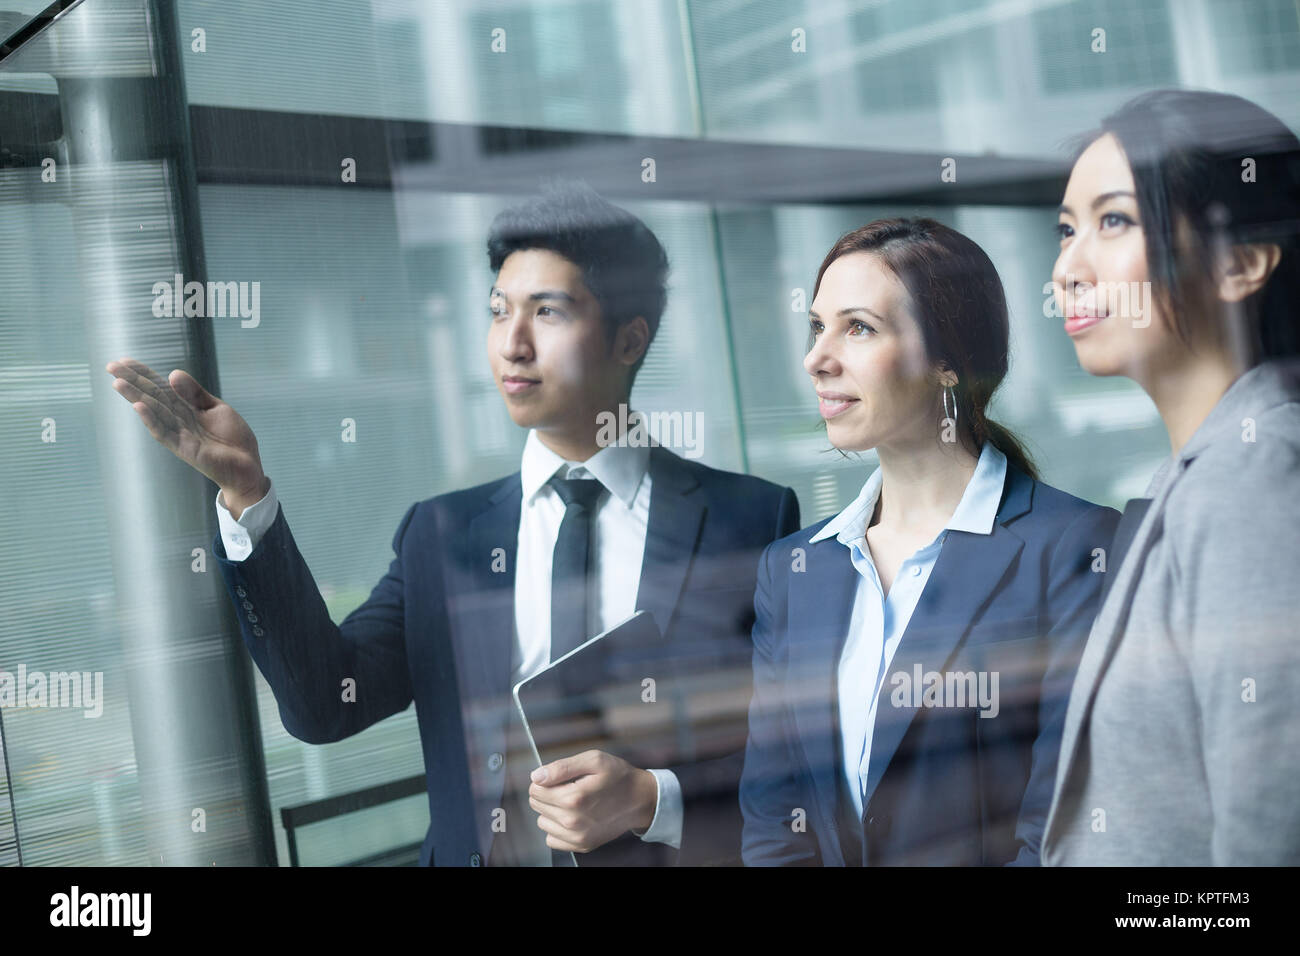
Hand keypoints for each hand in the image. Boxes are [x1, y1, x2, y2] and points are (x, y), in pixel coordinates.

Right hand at [104, 357, 266, 509]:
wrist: (248, 464)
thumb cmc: (233, 437)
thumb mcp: (216, 408)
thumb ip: (194, 393)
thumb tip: (172, 373)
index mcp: (186, 408)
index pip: (160, 387)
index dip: (143, 374)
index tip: (124, 360)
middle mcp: (178, 420)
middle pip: (152, 396)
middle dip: (132, 381)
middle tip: (110, 366)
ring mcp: (179, 434)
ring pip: (153, 412)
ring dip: (135, 397)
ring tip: (118, 382)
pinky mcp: (184, 448)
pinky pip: (164, 433)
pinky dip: (151, 419)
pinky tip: (138, 406)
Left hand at [528, 750, 657, 853]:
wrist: (640, 800)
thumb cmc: (618, 776)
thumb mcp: (593, 760)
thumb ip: (562, 767)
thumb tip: (536, 776)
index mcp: (574, 798)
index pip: (535, 789)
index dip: (543, 780)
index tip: (558, 777)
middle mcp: (573, 821)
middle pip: (536, 805)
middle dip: (547, 793)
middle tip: (568, 787)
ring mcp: (577, 836)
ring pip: (542, 822)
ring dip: (551, 811)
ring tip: (573, 802)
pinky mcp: (582, 845)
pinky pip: (552, 839)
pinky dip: (558, 828)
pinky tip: (574, 817)